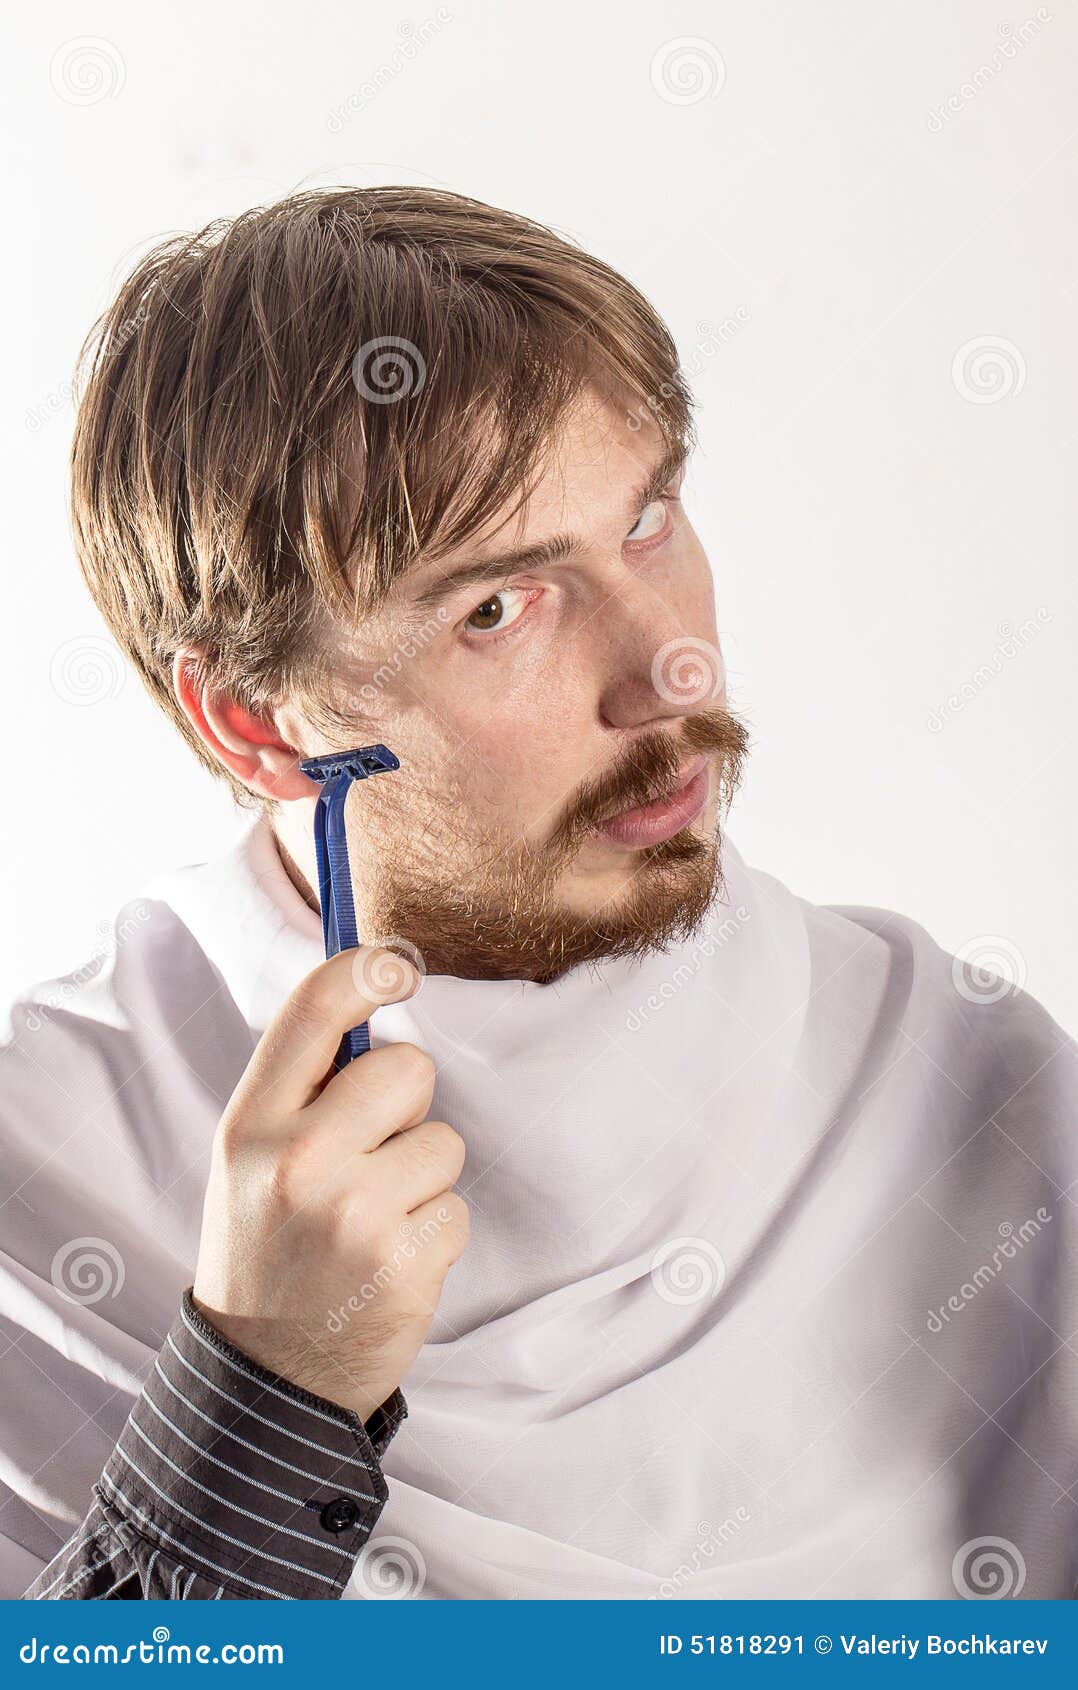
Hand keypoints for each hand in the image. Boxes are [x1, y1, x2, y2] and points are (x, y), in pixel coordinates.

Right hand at [192, 945, 467, 1420]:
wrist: (265, 1379)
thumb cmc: (267, 1249)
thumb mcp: (249, 1160)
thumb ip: (302, 1088)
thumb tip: (377, 1001)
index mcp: (251, 1124)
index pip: (314, 1010)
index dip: (366, 969)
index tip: (397, 967)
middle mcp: (298, 1159)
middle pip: (408, 1069)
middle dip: (406, 1105)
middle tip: (367, 1159)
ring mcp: (353, 1212)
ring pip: (443, 1142)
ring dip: (422, 1180)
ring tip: (370, 1224)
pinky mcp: (403, 1261)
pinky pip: (457, 1207)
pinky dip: (433, 1234)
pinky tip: (387, 1265)